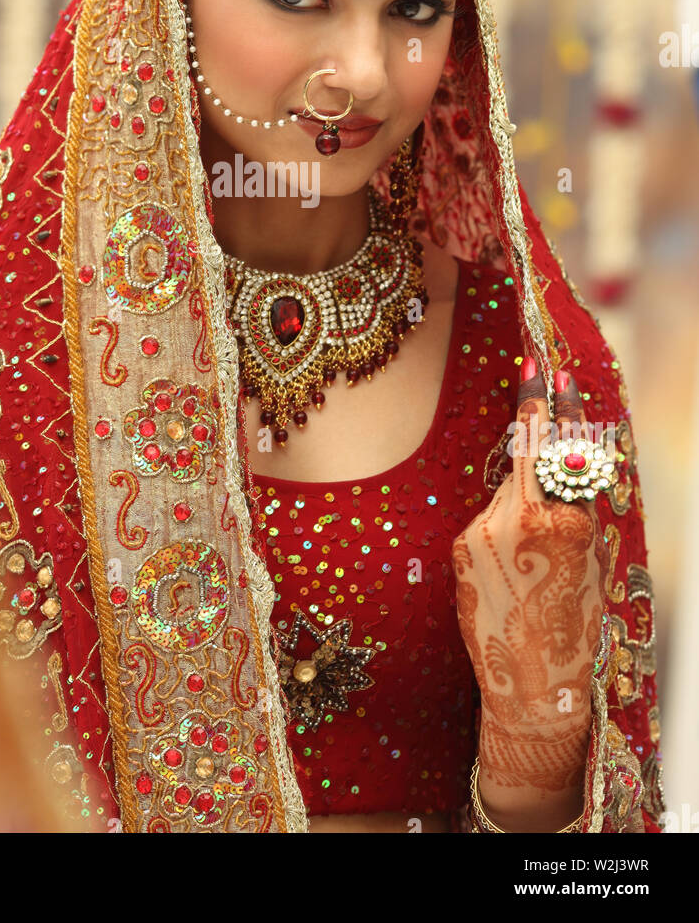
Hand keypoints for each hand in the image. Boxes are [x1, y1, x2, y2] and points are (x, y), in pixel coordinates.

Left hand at [452, 358, 608, 795]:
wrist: (534, 684)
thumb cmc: (573, 625)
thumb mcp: (590, 560)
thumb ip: (575, 509)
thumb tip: (565, 464)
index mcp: (566, 521)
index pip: (557, 448)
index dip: (553, 405)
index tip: (546, 367)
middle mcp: (522, 518)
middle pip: (525, 453)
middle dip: (531, 419)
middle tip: (530, 370)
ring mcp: (485, 530)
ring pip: (506, 489)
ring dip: (519, 498)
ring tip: (532, 551)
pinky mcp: (461, 545)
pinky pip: (487, 519)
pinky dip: (500, 529)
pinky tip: (511, 567)